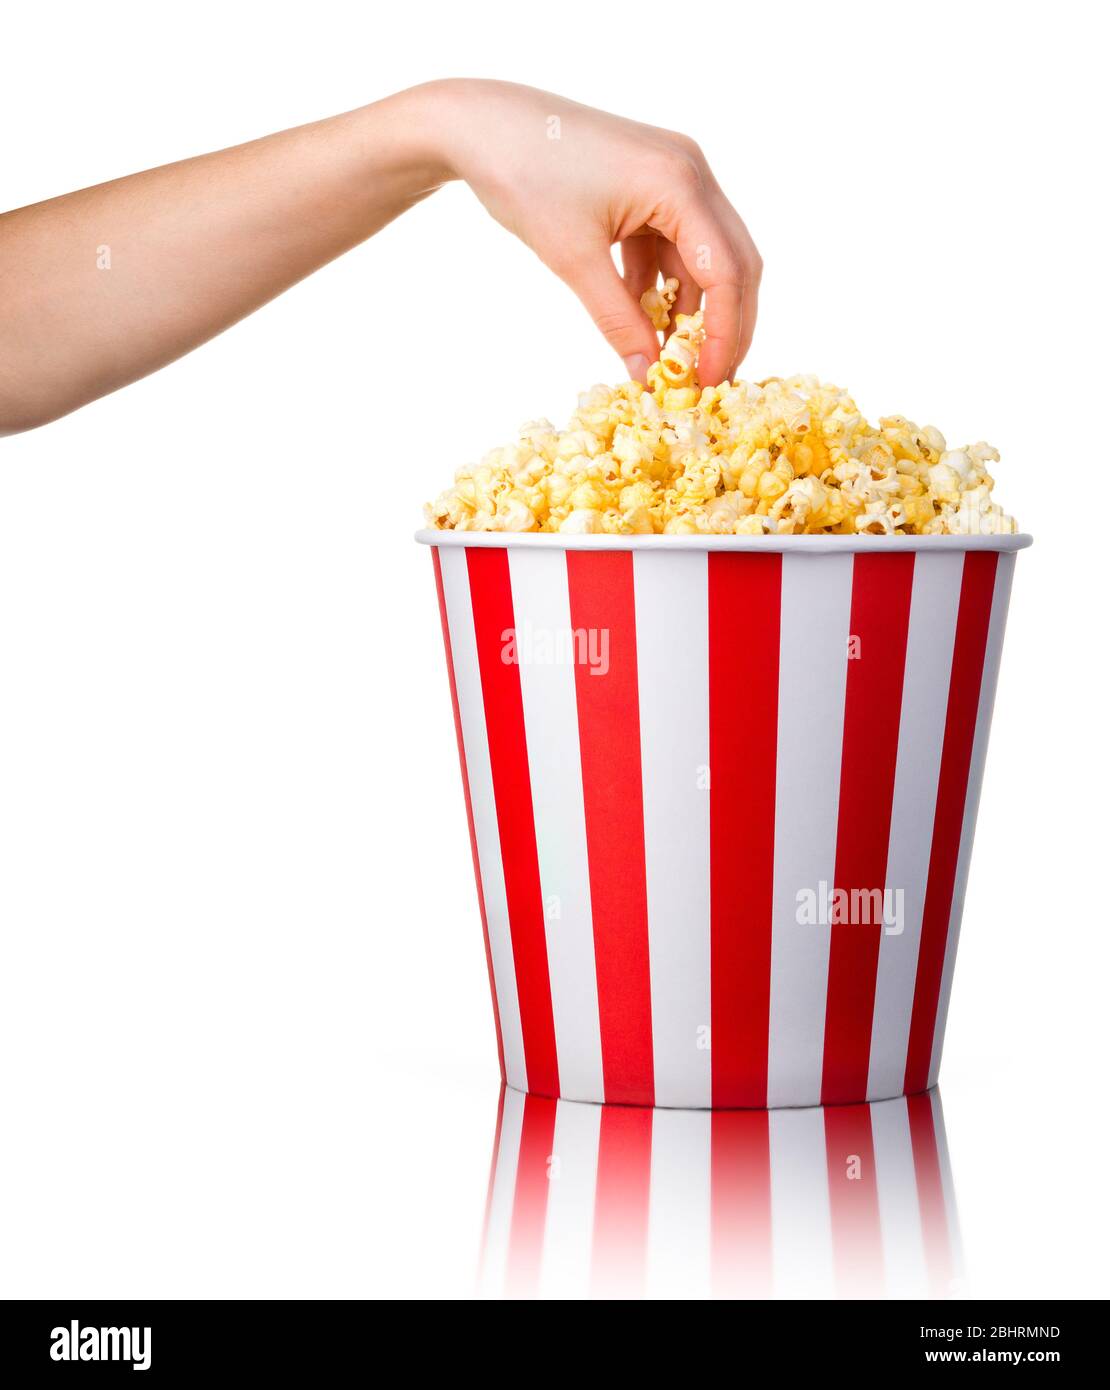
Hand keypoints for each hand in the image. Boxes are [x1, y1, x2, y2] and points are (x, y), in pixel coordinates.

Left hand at [433, 80, 761, 386]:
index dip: (723, 334)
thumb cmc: (525, 178)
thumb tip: (647, 375)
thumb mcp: (573, 260)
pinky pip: (673, 245)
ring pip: (705, 257)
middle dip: (725, 325)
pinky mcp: (652, 186)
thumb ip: (617, 319)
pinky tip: (646, 321)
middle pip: (732, 263)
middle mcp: (691, 173)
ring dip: (692, 309)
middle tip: (709, 379)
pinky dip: (664, 286)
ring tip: (672, 359)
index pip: (726, 271)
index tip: (708, 382)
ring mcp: (674, 176)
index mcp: (679, 183)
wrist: (484, 125)